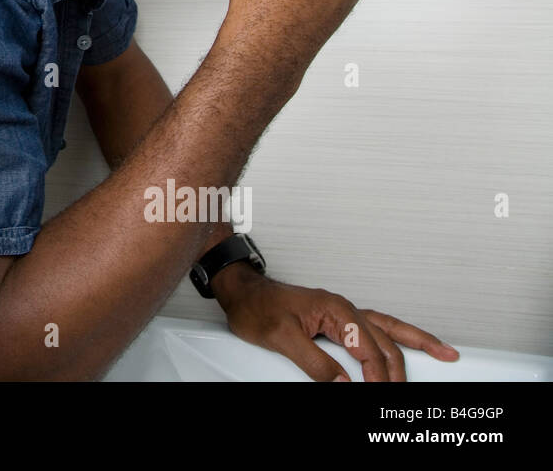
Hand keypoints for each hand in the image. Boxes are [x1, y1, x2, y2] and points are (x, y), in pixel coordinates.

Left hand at [213, 264, 458, 380]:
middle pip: (384, 343)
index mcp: (335, 310)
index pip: (368, 350)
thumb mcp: (282, 338)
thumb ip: (315, 362)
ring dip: (415, 344)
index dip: (376, 377)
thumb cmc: (257, 308)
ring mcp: (343, 313)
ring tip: (445, 353)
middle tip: (406, 394)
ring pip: (388, 330)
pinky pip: (374, 328)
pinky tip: (408, 344)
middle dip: (399, 370)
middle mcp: (345, 309)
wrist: (242, 292)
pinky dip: (396, 337)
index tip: (380, 395)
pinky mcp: (337, 319)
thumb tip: (343, 385)